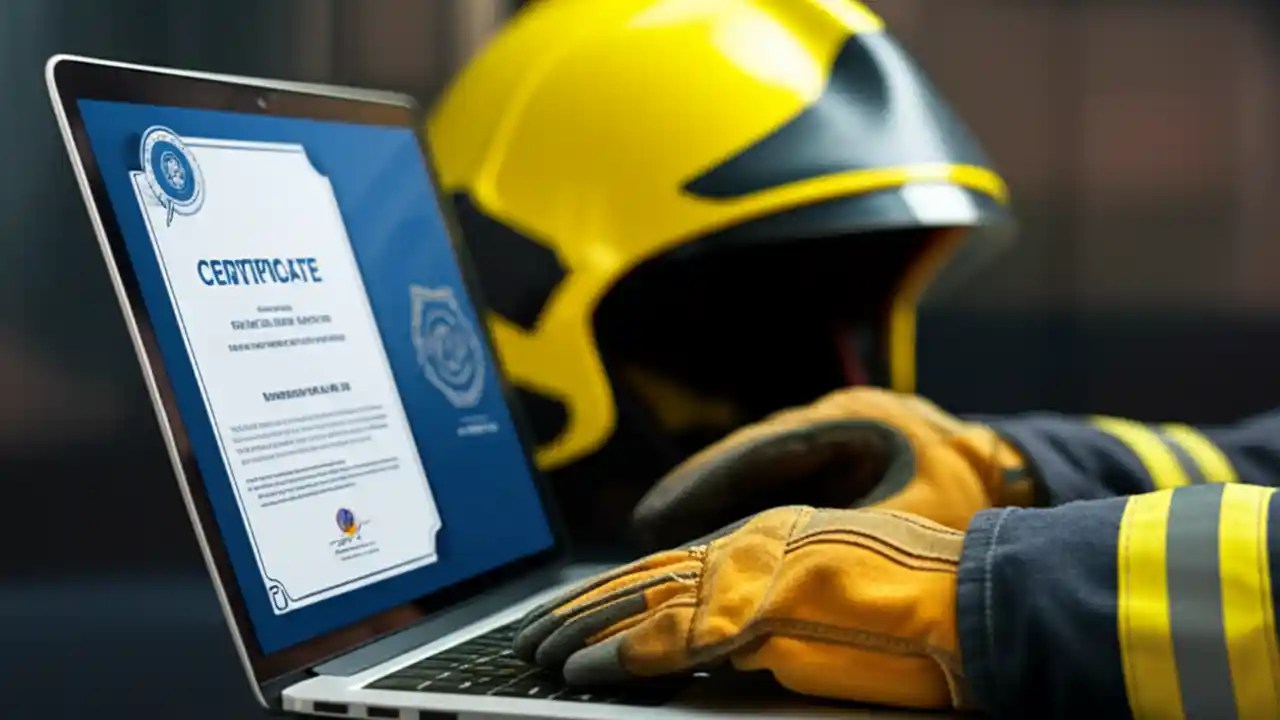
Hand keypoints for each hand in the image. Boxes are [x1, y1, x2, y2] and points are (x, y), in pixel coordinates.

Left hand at [515, 505, 968, 709]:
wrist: (976, 605)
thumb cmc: (921, 613)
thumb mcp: (828, 609)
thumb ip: (768, 620)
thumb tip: (715, 649)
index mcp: (772, 539)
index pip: (675, 565)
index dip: (619, 589)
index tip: (577, 612)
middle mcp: (755, 544)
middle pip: (648, 577)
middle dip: (585, 607)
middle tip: (532, 632)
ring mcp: (756, 574)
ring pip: (646, 603)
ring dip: (586, 631)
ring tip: (538, 654)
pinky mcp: (762, 612)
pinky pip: (675, 638)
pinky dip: (624, 654)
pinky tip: (584, 669)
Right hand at [632, 387, 1033, 548]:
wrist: (1038, 487)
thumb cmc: (977, 504)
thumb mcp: (897, 528)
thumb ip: (822, 545)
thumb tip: (744, 567)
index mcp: (846, 421)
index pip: (751, 454)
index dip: (695, 488)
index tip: (649, 522)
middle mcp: (837, 420)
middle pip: (747, 460)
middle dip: (695, 500)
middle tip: (644, 536)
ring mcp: (846, 437)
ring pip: (762, 472)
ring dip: (719, 507)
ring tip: (667, 541)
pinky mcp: (855, 461)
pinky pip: (788, 483)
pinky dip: (753, 510)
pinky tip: (723, 539)